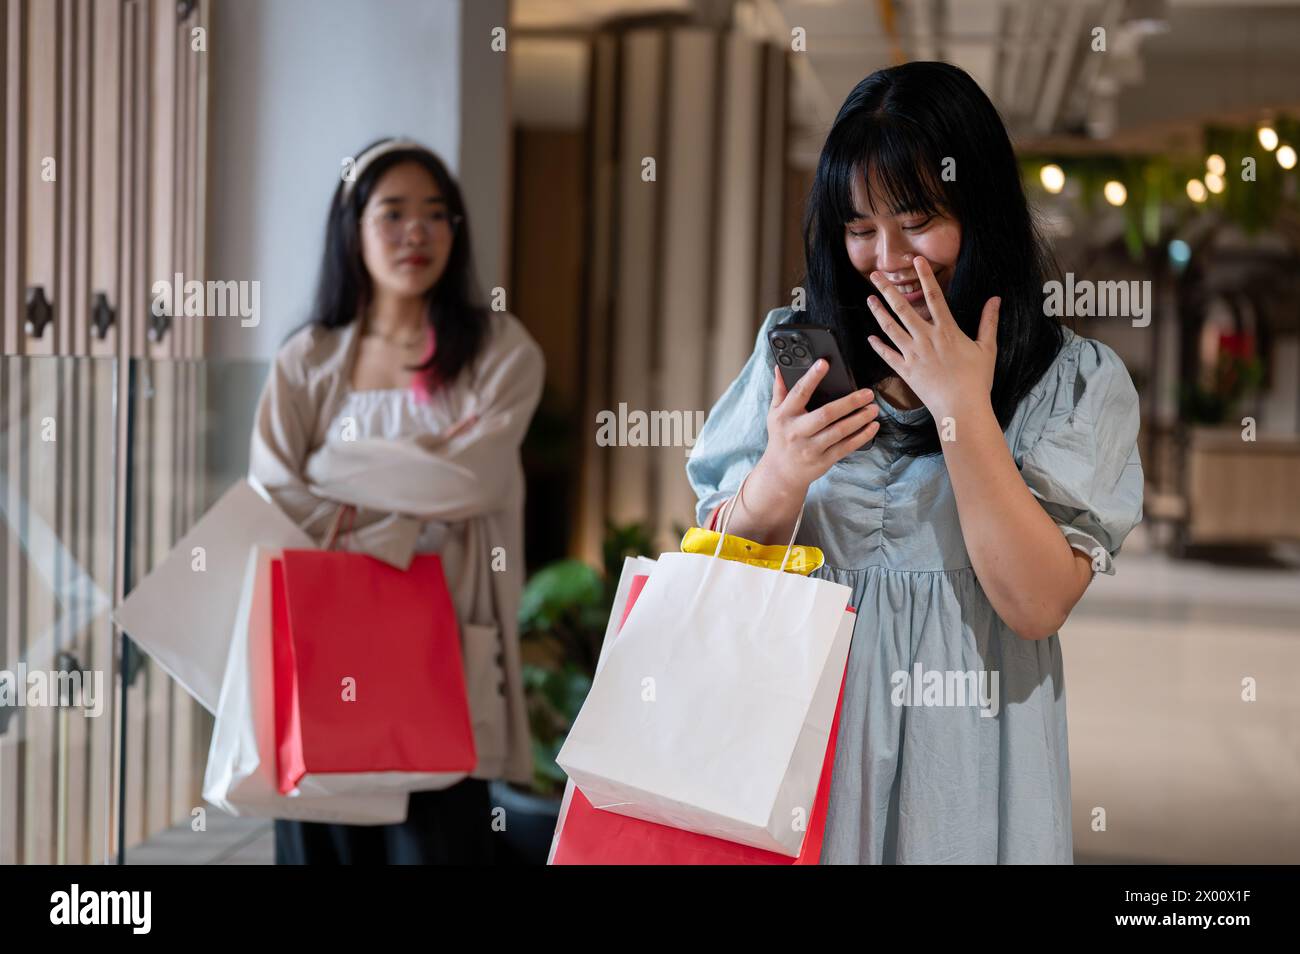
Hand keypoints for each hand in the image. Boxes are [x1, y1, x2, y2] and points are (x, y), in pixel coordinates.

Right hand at [758, 358, 878, 493]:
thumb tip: (780, 367)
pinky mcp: (823, 460)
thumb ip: (780, 390)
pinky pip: (845, 447)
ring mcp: (811, 447)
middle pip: (825, 414)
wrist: (781, 472)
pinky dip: (861, 437)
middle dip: (849, 403)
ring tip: (873, 408)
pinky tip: (872, 427)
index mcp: (785, 415)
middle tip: (867, 393)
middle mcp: (797, 431)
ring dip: (859, 419)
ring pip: (839, 432)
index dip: (812, 378)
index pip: (799, 393)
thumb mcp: (774, 414)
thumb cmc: (781, 438)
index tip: (824, 363)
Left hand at [866, 255, 998, 421]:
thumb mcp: (987, 348)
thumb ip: (989, 322)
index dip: (926, 277)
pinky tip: (871, 337)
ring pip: (890, 328)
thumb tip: (996, 299)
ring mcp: (913, 354)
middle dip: (888, 290)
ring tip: (869, 298)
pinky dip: (878, 346)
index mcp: (947, 331)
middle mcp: (926, 338)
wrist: (961, 408)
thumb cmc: (977, 380)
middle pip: (903, 308)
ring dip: (878, 312)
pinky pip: (887, 355)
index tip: (917, 261)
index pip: (935, 297)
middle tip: (876, 275)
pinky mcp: (905, 371)